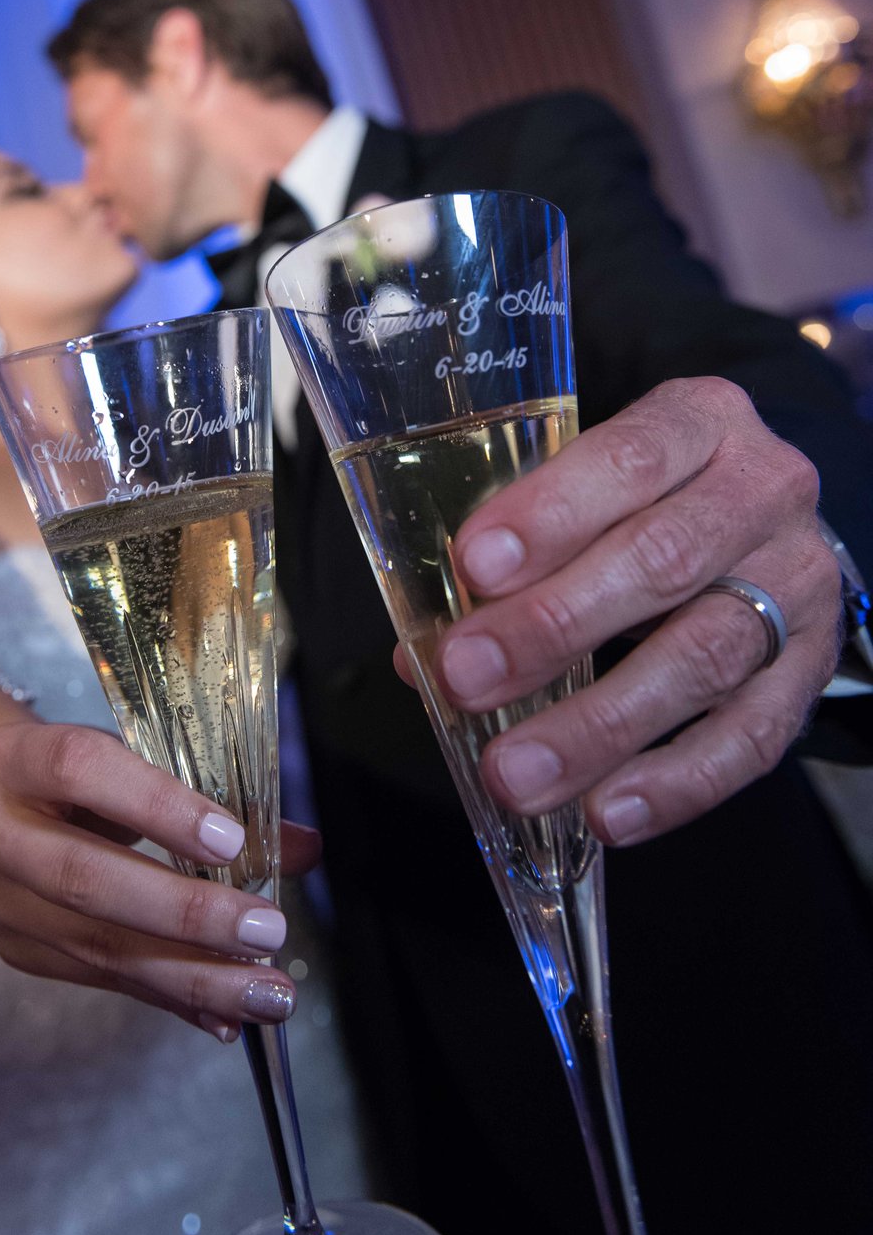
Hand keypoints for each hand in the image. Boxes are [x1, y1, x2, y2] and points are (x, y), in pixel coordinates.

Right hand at [0, 719, 319, 1039]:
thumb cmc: (76, 771)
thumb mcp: (128, 757)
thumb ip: (212, 795)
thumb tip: (303, 847)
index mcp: (14, 758)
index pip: (80, 770)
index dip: (156, 805)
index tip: (233, 839)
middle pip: (84, 878)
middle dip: (185, 914)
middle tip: (265, 932)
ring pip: (95, 945)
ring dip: (192, 976)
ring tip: (265, 992)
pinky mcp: (13, 949)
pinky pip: (100, 979)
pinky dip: (171, 996)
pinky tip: (225, 1013)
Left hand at [413, 377, 842, 844]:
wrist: (767, 531)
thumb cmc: (646, 503)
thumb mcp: (591, 487)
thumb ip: (513, 553)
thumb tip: (423, 650)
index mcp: (702, 421)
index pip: (630, 458)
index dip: (551, 514)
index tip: (474, 566)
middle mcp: (764, 492)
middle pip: (665, 560)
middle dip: (554, 626)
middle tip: (467, 677)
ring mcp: (799, 585)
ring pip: (707, 656)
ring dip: (600, 725)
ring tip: (517, 774)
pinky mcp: (812, 671)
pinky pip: (752, 738)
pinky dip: (675, 783)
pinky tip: (604, 813)